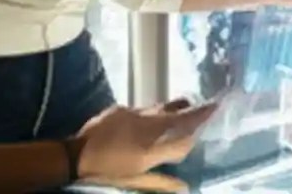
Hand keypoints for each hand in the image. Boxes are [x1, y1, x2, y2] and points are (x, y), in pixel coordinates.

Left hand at [73, 100, 217, 181]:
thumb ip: (162, 182)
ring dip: (174, 110)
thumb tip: (185, 186)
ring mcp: (135, 112)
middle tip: (205, 109)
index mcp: (156, 143)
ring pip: (163, 106)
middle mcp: (150, 123)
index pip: (189, 128)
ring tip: (179, 116)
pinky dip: (152, 115)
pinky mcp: (121, 109)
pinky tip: (145, 125)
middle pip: (181, 110)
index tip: (218, 108)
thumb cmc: (107, 173)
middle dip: (195, 109)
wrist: (73, 156)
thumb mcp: (136, 181)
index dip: (205, 117)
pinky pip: (144, 108)